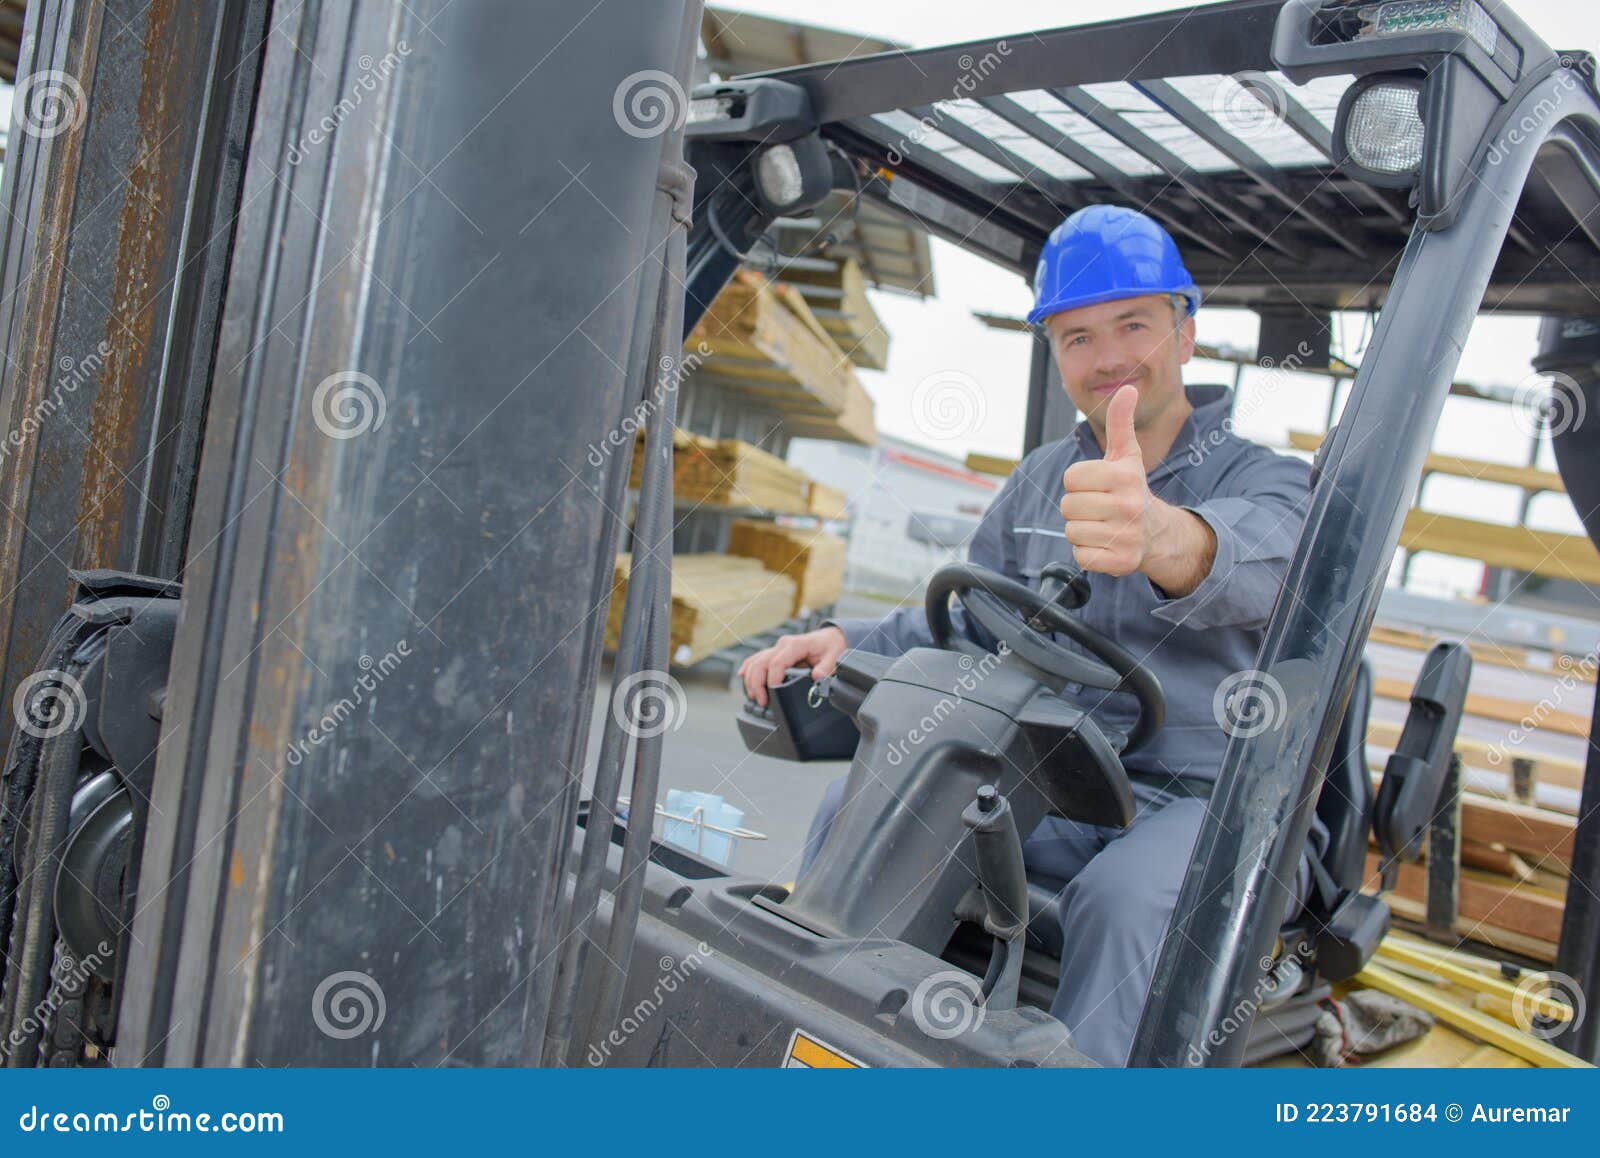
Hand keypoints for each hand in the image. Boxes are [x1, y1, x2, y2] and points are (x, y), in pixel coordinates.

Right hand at [737, 626, 846, 707]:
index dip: (772, 680)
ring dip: (751, 679)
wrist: (831, 638)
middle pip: (761, 663)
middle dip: (757, 683)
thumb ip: (826, 667)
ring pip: (755, 661)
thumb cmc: (832, 647)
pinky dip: (748, 667)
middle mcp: (783, 645)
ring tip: (755, 697)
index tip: (773, 694)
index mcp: (796, 645)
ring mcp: (777, 648)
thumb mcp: (835, 657)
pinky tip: (742, 676)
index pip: (777, 662)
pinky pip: (756, 658)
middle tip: (762, 701)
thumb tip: (817, 677)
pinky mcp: (774, 652)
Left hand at [1058, 384, 1158, 577]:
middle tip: (1099, 508)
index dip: (1079, 482)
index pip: (1071, 478)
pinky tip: (1105, 543)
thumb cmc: (1131, 489)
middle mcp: (1129, 506)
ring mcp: (1127, 536)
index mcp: (1126, 477)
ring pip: (1072, 531)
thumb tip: (1127, 388)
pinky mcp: (1121, 563)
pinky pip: (1080, 556)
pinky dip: (1087, 552)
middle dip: (1078, 507)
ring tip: (1102, 525)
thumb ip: (1121, 422)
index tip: (1097, 486)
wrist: (1157, 533)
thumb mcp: (1127, 455)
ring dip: (1082, 530)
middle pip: (1068, 506)